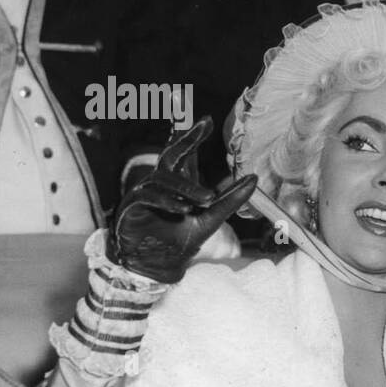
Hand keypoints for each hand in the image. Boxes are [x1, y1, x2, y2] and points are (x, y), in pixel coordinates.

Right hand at [107, 118, 256, 283]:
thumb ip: (230, 200)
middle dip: (187, 139)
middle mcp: (160, 183)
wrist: (160, 266)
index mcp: (178, 184)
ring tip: (206, 200)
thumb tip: (254, 178)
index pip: (185, 155)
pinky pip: (149, 197)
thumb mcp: (211, 219)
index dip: (193, 136)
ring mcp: (144, 192)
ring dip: (187, 188)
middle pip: (172, 155)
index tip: (207, 120)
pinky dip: (168, 202)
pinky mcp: (132, 206)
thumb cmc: (181, 240)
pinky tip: (184, 209)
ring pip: (165, 180)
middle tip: (203, 127)